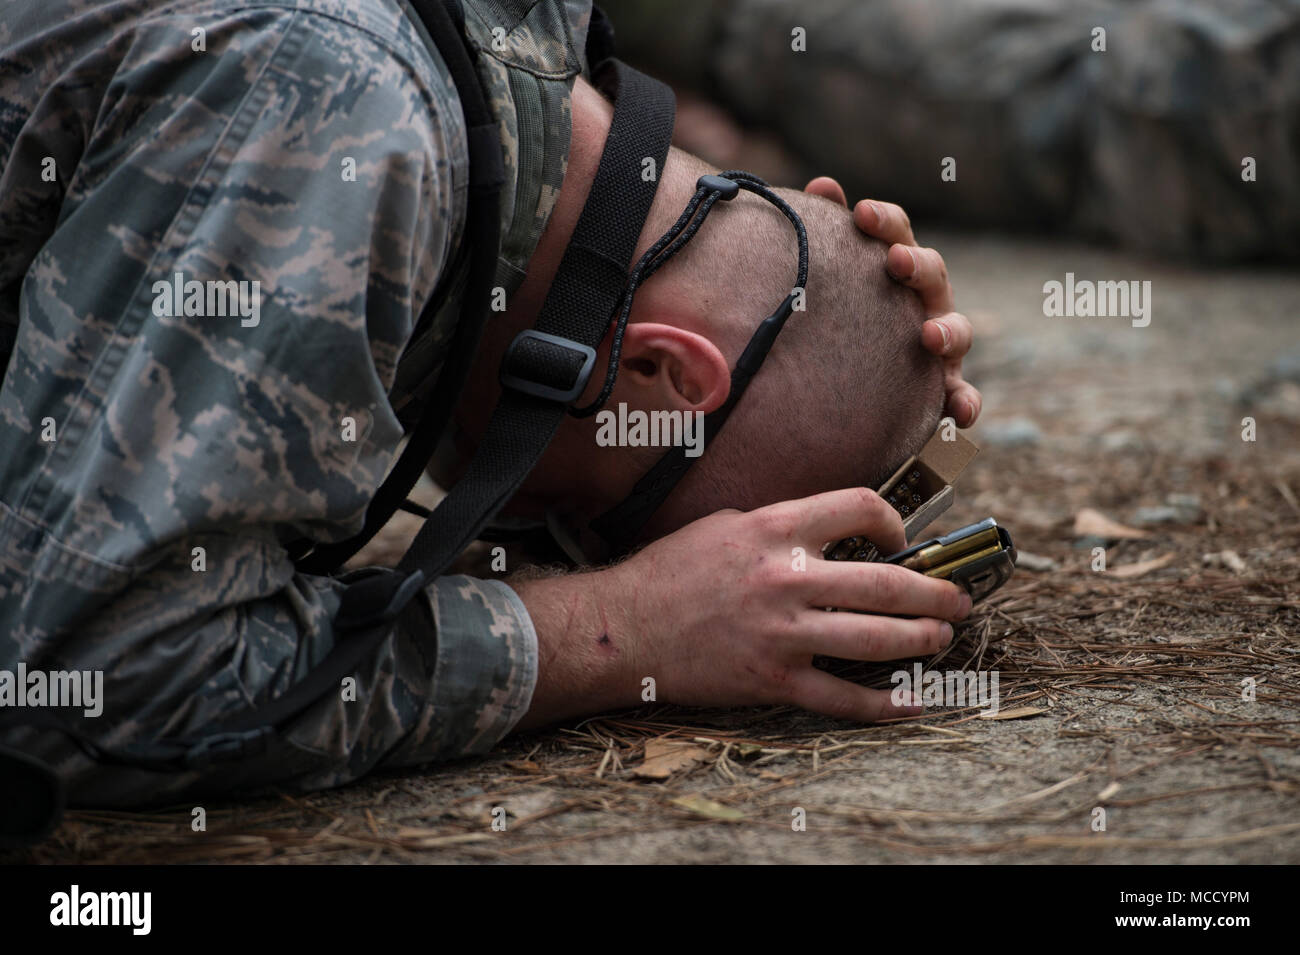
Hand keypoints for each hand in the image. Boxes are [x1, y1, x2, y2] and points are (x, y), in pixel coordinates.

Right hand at [515, 487, 971, 727]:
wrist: (621, 628)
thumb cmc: (669, 572)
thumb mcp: (725, 525)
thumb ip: (780, 525)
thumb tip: (830, 530)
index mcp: (774, 529)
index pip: (859, 508)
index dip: (893, 521)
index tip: (900, 537)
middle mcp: (784, 578)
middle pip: (887, 582)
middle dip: (935, 593)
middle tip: (957, 600)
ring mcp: (781, 633)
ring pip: (876, 639)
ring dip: (922, 640)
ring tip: (942, 638)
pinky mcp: (772, 680)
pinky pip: (841, 697)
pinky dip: (883, 703)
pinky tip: (913, 700)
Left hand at [804, 177, 981, 427]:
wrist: (852, 391)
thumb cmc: (848, 322)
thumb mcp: (839, 281)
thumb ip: (831, 236)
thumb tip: (822, 184)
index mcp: (899, 271)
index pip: (898, 235)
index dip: (884, 222)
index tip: (860, 213)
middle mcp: (926, 302)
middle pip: (932, 275)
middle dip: (918, 265)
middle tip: (896, 260)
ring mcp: (942, 347)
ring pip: (958, 332)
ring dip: (947, 332)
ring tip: (928, 335)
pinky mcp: (945, 391)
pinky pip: (962, 398)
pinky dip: (965, 404)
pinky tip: (961, 412)